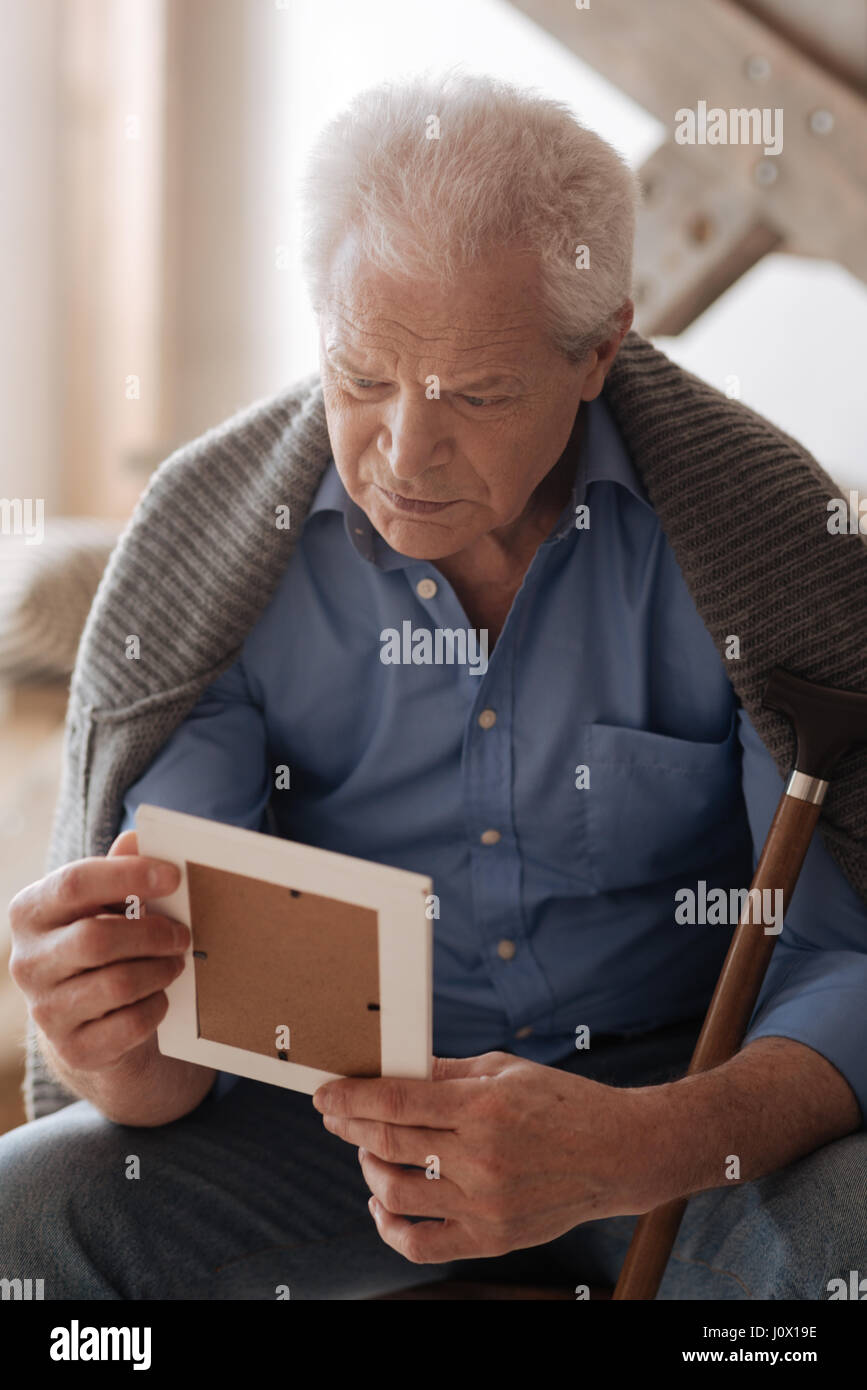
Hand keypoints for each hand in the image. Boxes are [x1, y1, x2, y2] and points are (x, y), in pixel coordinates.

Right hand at [8, 830, 187, 1075]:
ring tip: (176, 961)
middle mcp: (28, 962)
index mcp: (31, 912)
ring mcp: (45, 1011)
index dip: (128, 876)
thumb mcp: (104, 905)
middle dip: (152, 933)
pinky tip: (160, 996)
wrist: (87, 1022)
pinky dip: (156, 1007)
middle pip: (97, 939)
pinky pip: (130, 1024)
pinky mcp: (74, 1049)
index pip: (74, 884)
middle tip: (184, 933)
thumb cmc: (100, 947)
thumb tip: (137, 837)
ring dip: (160, 970)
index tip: (174, 877)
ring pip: (118, 984)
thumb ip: (119, 871)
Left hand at [313, 1051, 668, 1262]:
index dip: (350, 1098)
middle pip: (389, 1144)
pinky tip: (383, 1202)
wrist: (619, 1154)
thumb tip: (396, 1066)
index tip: (324, 1095)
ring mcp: (485, 1204)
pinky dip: (390, 1227)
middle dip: (350, 1127)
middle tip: (337, 1117)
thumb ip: (446, 1072)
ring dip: (369, 1171)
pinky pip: (422, 1244)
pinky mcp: (492, 1239)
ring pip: (397, 1194)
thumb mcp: (505, 1069)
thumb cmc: (563, 1102)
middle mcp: (481, 1158)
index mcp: (484, 1107)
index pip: (395, 1103)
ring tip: (370, 1153)